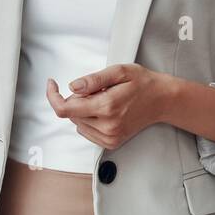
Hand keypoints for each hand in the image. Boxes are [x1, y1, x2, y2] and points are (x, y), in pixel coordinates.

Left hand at [45, 64, 174, 150]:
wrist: (162, 100)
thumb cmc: (142, 82)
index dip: (53, 96)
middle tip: (98, 89)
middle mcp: (107, 126)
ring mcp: (110, 137)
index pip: (65, 109)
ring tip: (105, 99)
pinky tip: (106, 111)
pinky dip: (90, 120)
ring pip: (78, 123)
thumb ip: (94, 80)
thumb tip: (72, 87)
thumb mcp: (119, 71)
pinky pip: (87, 131)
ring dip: (84, 110)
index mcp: (106, 106)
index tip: (52, 84)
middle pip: (71, 114)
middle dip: (76, 99)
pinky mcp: (111, 143)